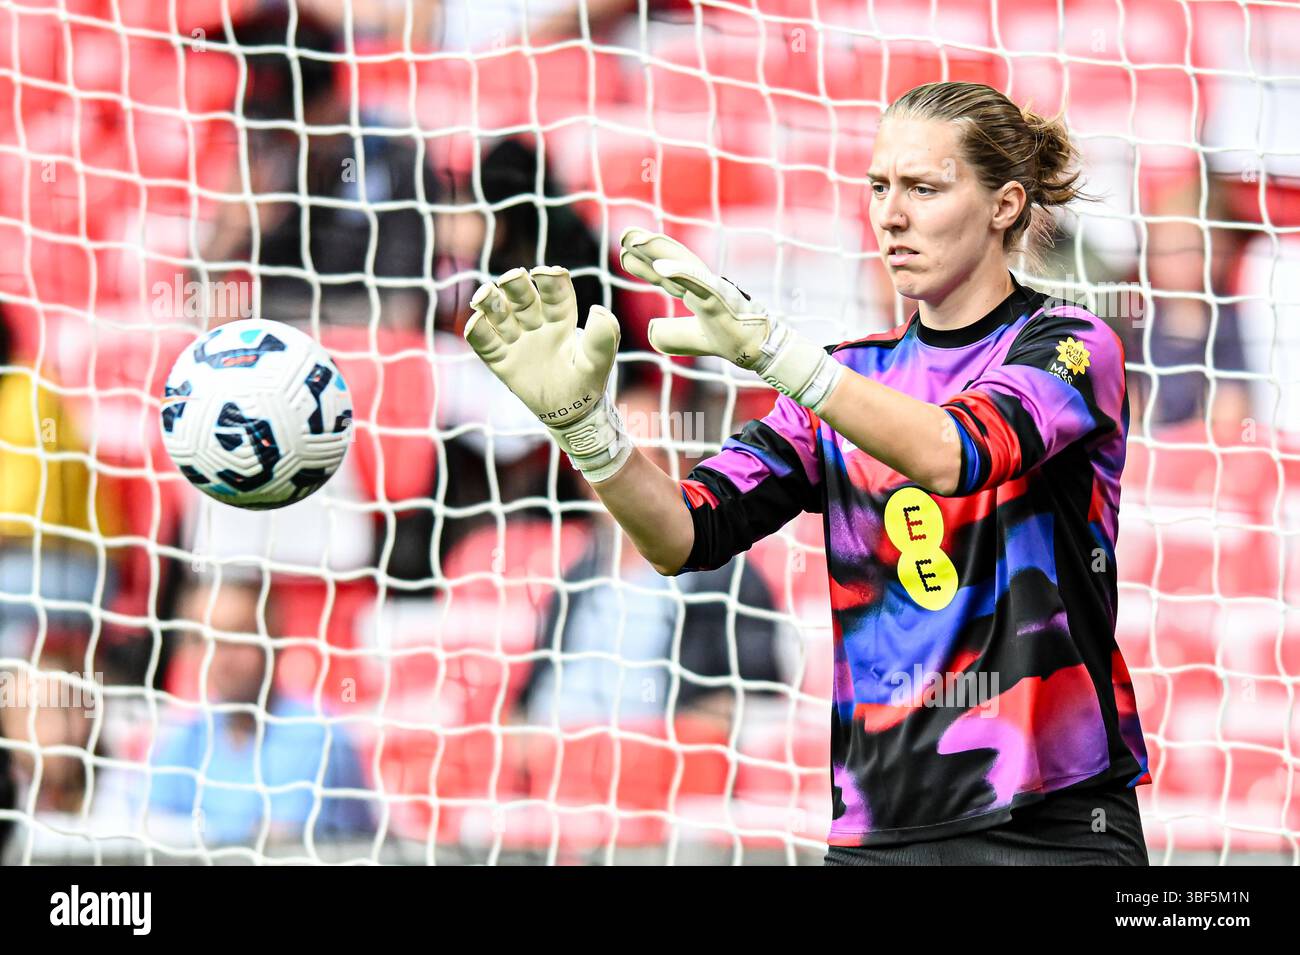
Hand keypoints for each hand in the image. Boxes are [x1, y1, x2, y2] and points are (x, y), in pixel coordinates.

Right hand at [464, 265, 631, 481]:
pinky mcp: (501, 359)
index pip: (554, 292)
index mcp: (561, 318)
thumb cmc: (586, 383)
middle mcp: (536, 323)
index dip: (549, 279)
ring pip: (498, 313)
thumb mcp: (598, 361)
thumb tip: (597, 308)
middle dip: (514, 284)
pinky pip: (484, 342)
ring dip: (490, 301)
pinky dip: (477, 332)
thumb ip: (603, 336)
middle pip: (521, 296)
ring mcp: (516, 340)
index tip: (544, 273)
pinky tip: (476, 323)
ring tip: (484, 296)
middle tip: (511, 279)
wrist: (570, 413)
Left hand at [618, 227, 842, 411]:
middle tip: (626, 235)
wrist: (759, 351)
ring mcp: (712, 288)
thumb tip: (651, 330)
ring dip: (659, 250)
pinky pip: (699, 281)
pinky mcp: (720, 297)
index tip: (624, 254)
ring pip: (683, 262)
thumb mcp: (693, 339)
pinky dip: (680, 271)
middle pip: (672, 261)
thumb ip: (673, 334)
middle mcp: (703, 284)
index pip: (667, 274)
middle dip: (649, 248)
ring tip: (635, 240)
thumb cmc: (732, 340)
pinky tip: (660, 266)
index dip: (645, 264)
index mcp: (697, 292)